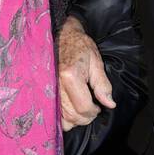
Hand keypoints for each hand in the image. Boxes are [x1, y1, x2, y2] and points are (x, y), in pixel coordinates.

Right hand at [56, 15, 114, 130]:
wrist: (60, 35)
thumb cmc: (79, 45)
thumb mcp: (96, 62)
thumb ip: (102, 85)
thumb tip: (110, 104)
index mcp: (70, 77)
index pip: (83, 108)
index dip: (94, 112)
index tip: (98, 107)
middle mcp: (56, 86)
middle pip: (73, 116)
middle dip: (86, 117)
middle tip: (92, 108)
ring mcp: (48, 90)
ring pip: (62, 119)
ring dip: (75, 119)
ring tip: (82, 108)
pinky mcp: (43, 92)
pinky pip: (53, 115)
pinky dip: (63, 117)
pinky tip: (70, 109)